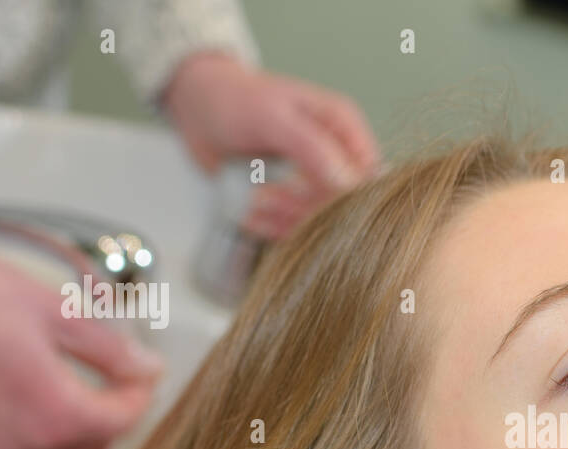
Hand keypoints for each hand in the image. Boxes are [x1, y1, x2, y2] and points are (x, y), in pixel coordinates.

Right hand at [0, 223, 163, 448]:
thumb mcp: (57, 311)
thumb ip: (110, 349)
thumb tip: (146, 368)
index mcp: (52, 410)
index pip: (120, 423)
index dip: (140, 398)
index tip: (144, 375)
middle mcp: (18, 439)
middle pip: (90, 447)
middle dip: (112, 417)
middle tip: (119, 382)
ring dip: (74, 430)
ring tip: (80, 389)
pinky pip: (9, 447)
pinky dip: (33, 430)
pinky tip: (30, 394)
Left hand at [161, 53, 381, 239]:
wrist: (200, 107)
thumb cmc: (236, 101)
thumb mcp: (273, 118)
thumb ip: (312, 148)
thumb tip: (348, 184)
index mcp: (345, 128)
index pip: (367, 177)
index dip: (344, 194)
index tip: (304, 192)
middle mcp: (338, 157)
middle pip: (344, 205)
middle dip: (306, 207)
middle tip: (267, 194)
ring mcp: (316, 182)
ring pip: (320, 221)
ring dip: (285, 217)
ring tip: (255, 199)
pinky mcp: (295, 202)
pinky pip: (295, 228)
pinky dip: (271, 226)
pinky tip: (250, 211)